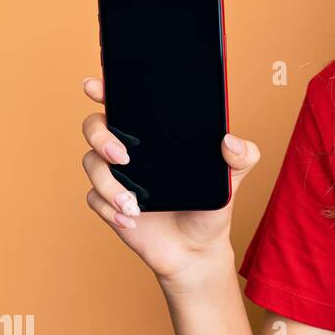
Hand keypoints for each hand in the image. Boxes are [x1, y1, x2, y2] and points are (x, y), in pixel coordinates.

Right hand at [80, 75, 261, 286]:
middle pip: (95, 126)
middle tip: (124, 156)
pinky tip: (131, 219)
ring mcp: (117, 175)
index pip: (125, 103)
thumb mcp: (233, 178)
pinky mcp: (108, 202)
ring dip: (108, 183)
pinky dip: (109, 208)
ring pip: (91, 164)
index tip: (97, 86)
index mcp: (155, 133)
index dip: (106, 89)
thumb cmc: (210, 205)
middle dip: (101, 137)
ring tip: (134, 204)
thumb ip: (242, 156)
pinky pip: (93, 198)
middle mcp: (131, 148)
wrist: (198, 248)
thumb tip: (230, 140)